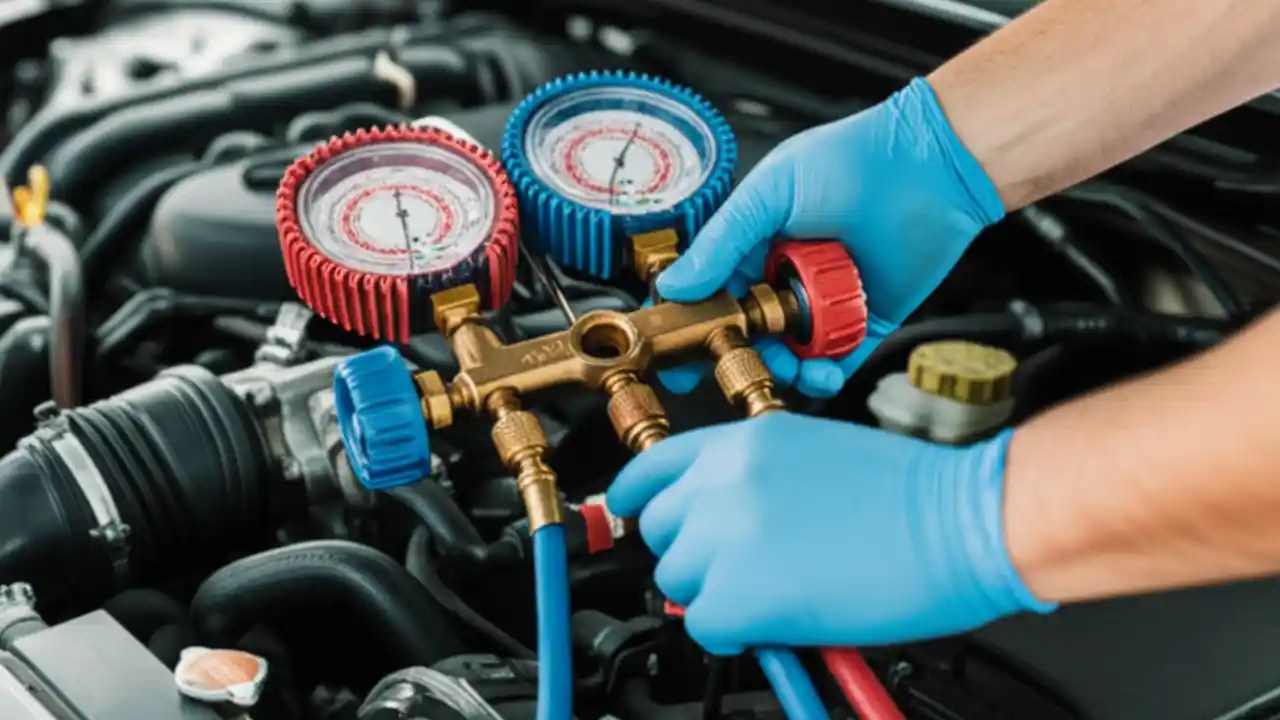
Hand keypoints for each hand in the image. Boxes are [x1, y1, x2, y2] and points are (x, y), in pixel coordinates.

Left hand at [606, 413, 1052, 654]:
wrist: (963, 520)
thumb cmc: (913, 492)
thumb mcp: (813, 454)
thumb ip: (749, 482)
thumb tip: (714, 523)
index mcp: (742, 443)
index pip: (649, 467)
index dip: (634, 498)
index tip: (627, 513)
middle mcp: (724, 482)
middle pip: (658, 530)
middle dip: (691, 553)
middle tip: (738, 566)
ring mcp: (727, 537)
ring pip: (677, 581)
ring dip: (714, 593)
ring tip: (772, 590)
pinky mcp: (741, 594)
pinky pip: (705, 627)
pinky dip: (736, 632)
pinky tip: (779, 618)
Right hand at [656, 77, 1004, 397]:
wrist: (930, 166)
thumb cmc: (852, 160)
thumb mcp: (768, 194)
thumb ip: (721, 243)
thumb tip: (675, 285)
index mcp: (756, 244)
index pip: (713, 292)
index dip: (694, 323)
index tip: (677, 352)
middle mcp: (787, 276)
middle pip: (750, 332)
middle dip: (742, 353)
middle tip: (735, 363)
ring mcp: (826, 301)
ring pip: (791, 353)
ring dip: (786, 368)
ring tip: (791, 366)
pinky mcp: (866, 319)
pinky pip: (838, 358)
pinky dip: (828, 372)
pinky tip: (824, 370)